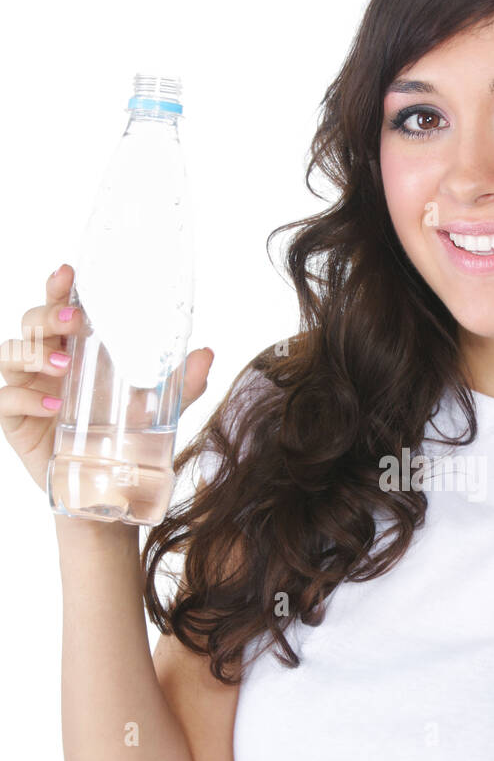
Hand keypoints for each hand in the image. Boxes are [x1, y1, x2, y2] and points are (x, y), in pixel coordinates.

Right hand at [0, 264, 213, 492]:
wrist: (106, 488)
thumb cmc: (122, 437)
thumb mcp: (159, 410)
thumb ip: (182, 384)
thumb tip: (206, 354)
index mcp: (74, 349)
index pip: (59, 307)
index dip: (58, 287)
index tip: (69, 273)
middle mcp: (45, 363)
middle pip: (31, 323)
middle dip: (48, 316)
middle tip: (74, 322)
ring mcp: (26, 389)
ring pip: (10, 354)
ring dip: (35, 353)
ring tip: (63, 366)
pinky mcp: (14, 419)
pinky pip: (5, 399)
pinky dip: (26, 398)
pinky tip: (53, 405)